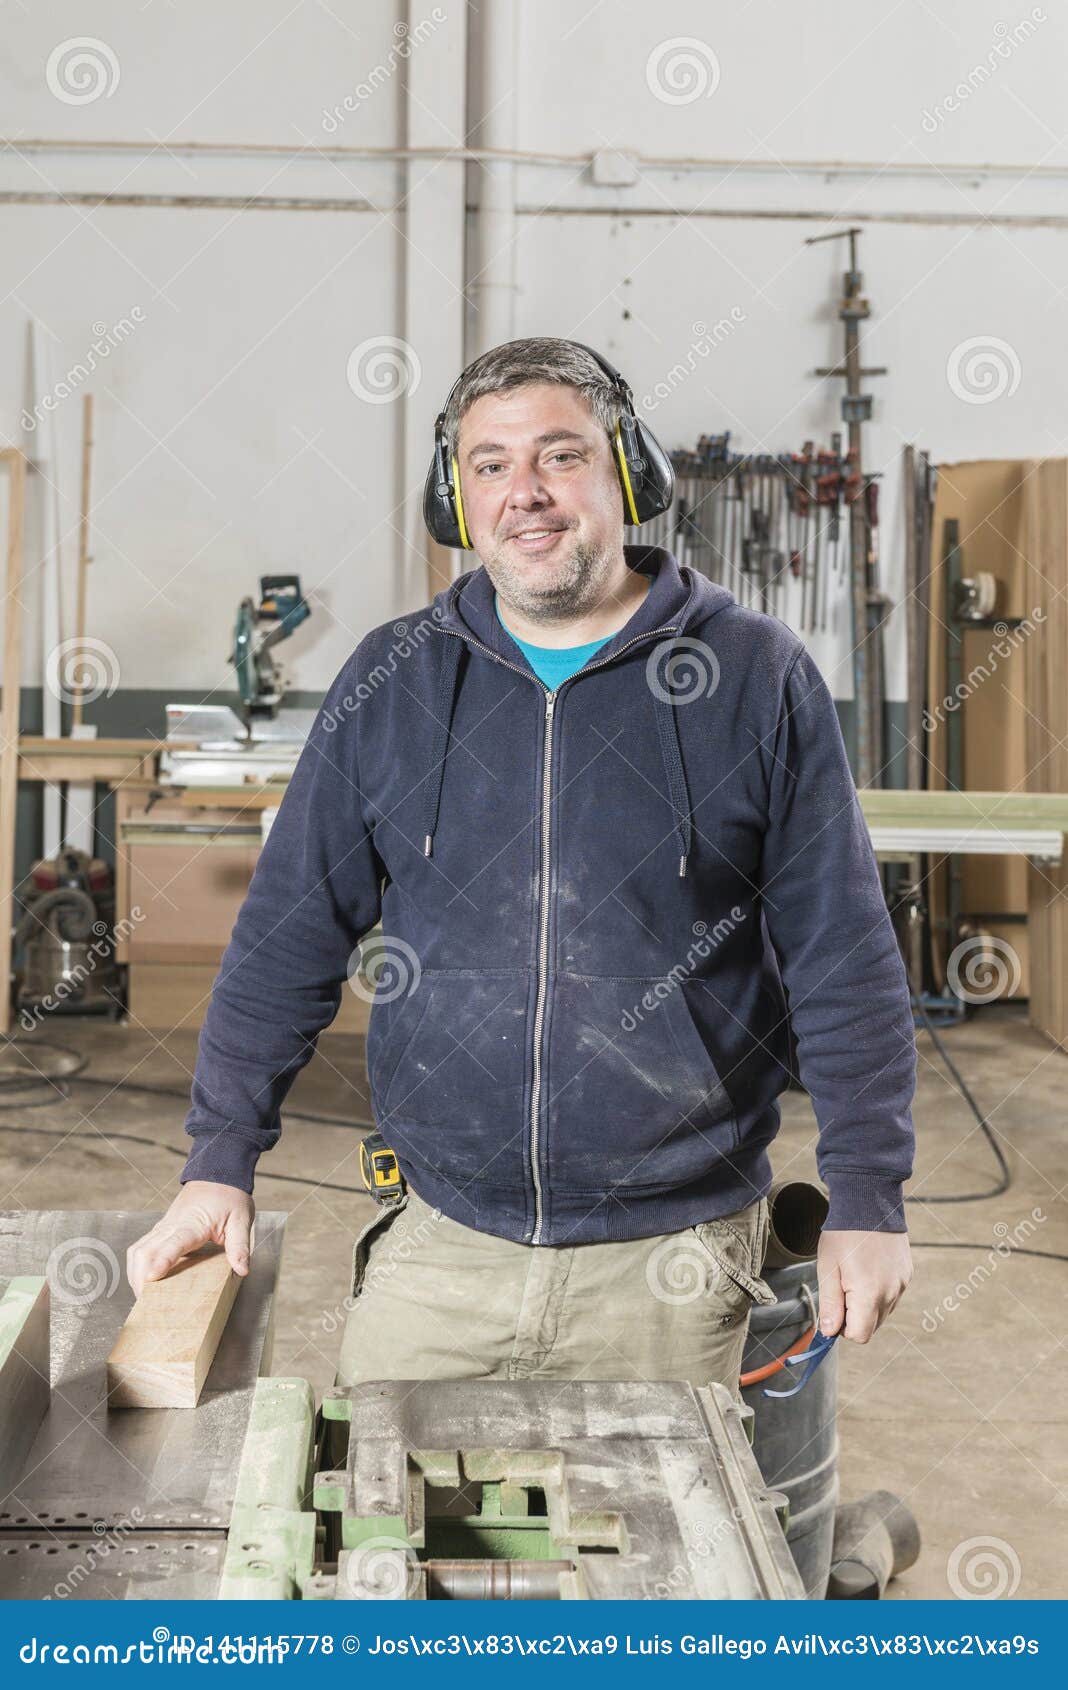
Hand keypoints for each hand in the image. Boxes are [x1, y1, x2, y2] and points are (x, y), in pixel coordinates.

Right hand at [126, 1181, 254, 1299]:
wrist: (218, 1173)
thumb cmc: (229, 1196)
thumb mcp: (241, 1219)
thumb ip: (239, 1246)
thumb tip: (241, 1269)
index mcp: (193, 1224)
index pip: (173, 1243)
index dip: (162, 1261)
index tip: (152, 1277)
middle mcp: (172, 1225)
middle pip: (145, 1250)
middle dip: (139, 1277)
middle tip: (146, 1302)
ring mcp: (163, 1226)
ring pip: (137, 1249)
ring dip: (134, 1273)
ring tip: (142, 1296)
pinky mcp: (161, 1228)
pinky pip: (140, 1247)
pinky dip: (136, 1265)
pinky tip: (142, 1279)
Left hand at [816, 1228, 911, 1342]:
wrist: (868, 1202)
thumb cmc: (843, 1234)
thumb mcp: (827, 1269)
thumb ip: (830, 1304)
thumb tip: (829, 1332)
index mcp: (870, 1293)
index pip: (859, 1335)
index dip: (843, 1328)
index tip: (835, 1307)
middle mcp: (891, 1292)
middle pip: (872, 1326)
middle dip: (854, 1316)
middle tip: (842, 1286)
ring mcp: (902, 1283)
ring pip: (883, 1312)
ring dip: (867, 1304)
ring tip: (855, 1274)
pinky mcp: (906, 1274)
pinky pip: (892, 1296)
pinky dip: (879, 1291)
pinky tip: (868, 1268)